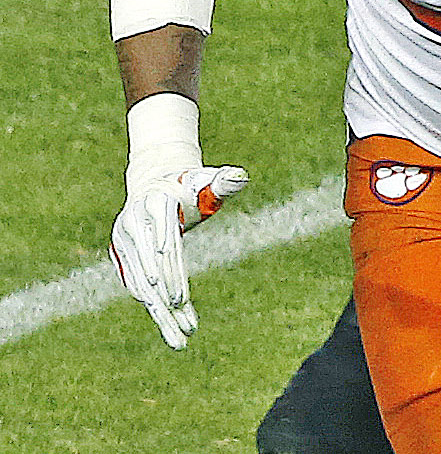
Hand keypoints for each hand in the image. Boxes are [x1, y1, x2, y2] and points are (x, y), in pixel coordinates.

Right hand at [109, 164, 247, 348]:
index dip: (171, 271)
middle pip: (150, 271)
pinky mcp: (122, 256)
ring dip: (160, 313)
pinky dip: (155, 304)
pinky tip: (172, 324)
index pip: (165, 244)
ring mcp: (123, 242)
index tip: (181, 299)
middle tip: (187, 330)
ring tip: (180, 340)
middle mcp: (132, 224)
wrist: (156, 184)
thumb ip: (222, 182)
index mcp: (155, 204)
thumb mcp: (206, 182)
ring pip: (141, 285)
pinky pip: (136, 285)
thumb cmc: (190, 185)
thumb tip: (241, 176)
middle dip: (167, 302)